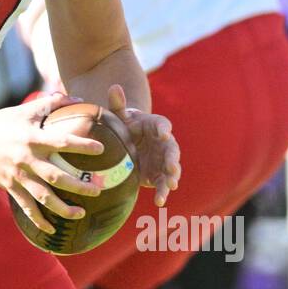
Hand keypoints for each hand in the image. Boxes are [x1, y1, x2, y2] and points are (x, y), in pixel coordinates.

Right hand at [0, 92, 108, 234]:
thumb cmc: (2, 122)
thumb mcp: (26, 109)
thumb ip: (52, 103)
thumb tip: (79, 99)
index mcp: (33, 139)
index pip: (63, 142)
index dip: (82, 146)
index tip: (101, 149)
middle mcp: (27, 159)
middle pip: (57, 177)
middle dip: (79, 186)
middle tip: (99, 190)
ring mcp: (18, 175)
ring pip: (43, 197)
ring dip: (63, 208)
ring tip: (81, 214)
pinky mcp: (10, 187)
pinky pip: (26, 207)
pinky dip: (39, 220)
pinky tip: (52, 229)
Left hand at [108, 84, 180, 206]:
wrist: (127, 142)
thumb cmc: (125, 126)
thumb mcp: (120, 116)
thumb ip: (118, 104)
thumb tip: (114, 87)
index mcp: (156, 125)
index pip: (162, 125)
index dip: (163, 129)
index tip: (163, 133)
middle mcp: (164, 143)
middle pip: (172, 150)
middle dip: (173, 159)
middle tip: (171, 167)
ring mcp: (163, 160)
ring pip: (171, 170)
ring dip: (172, 178)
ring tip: (170, 186)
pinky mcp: (158, 175)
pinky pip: (162, 184)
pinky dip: (162, 192)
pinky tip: (159, 202)